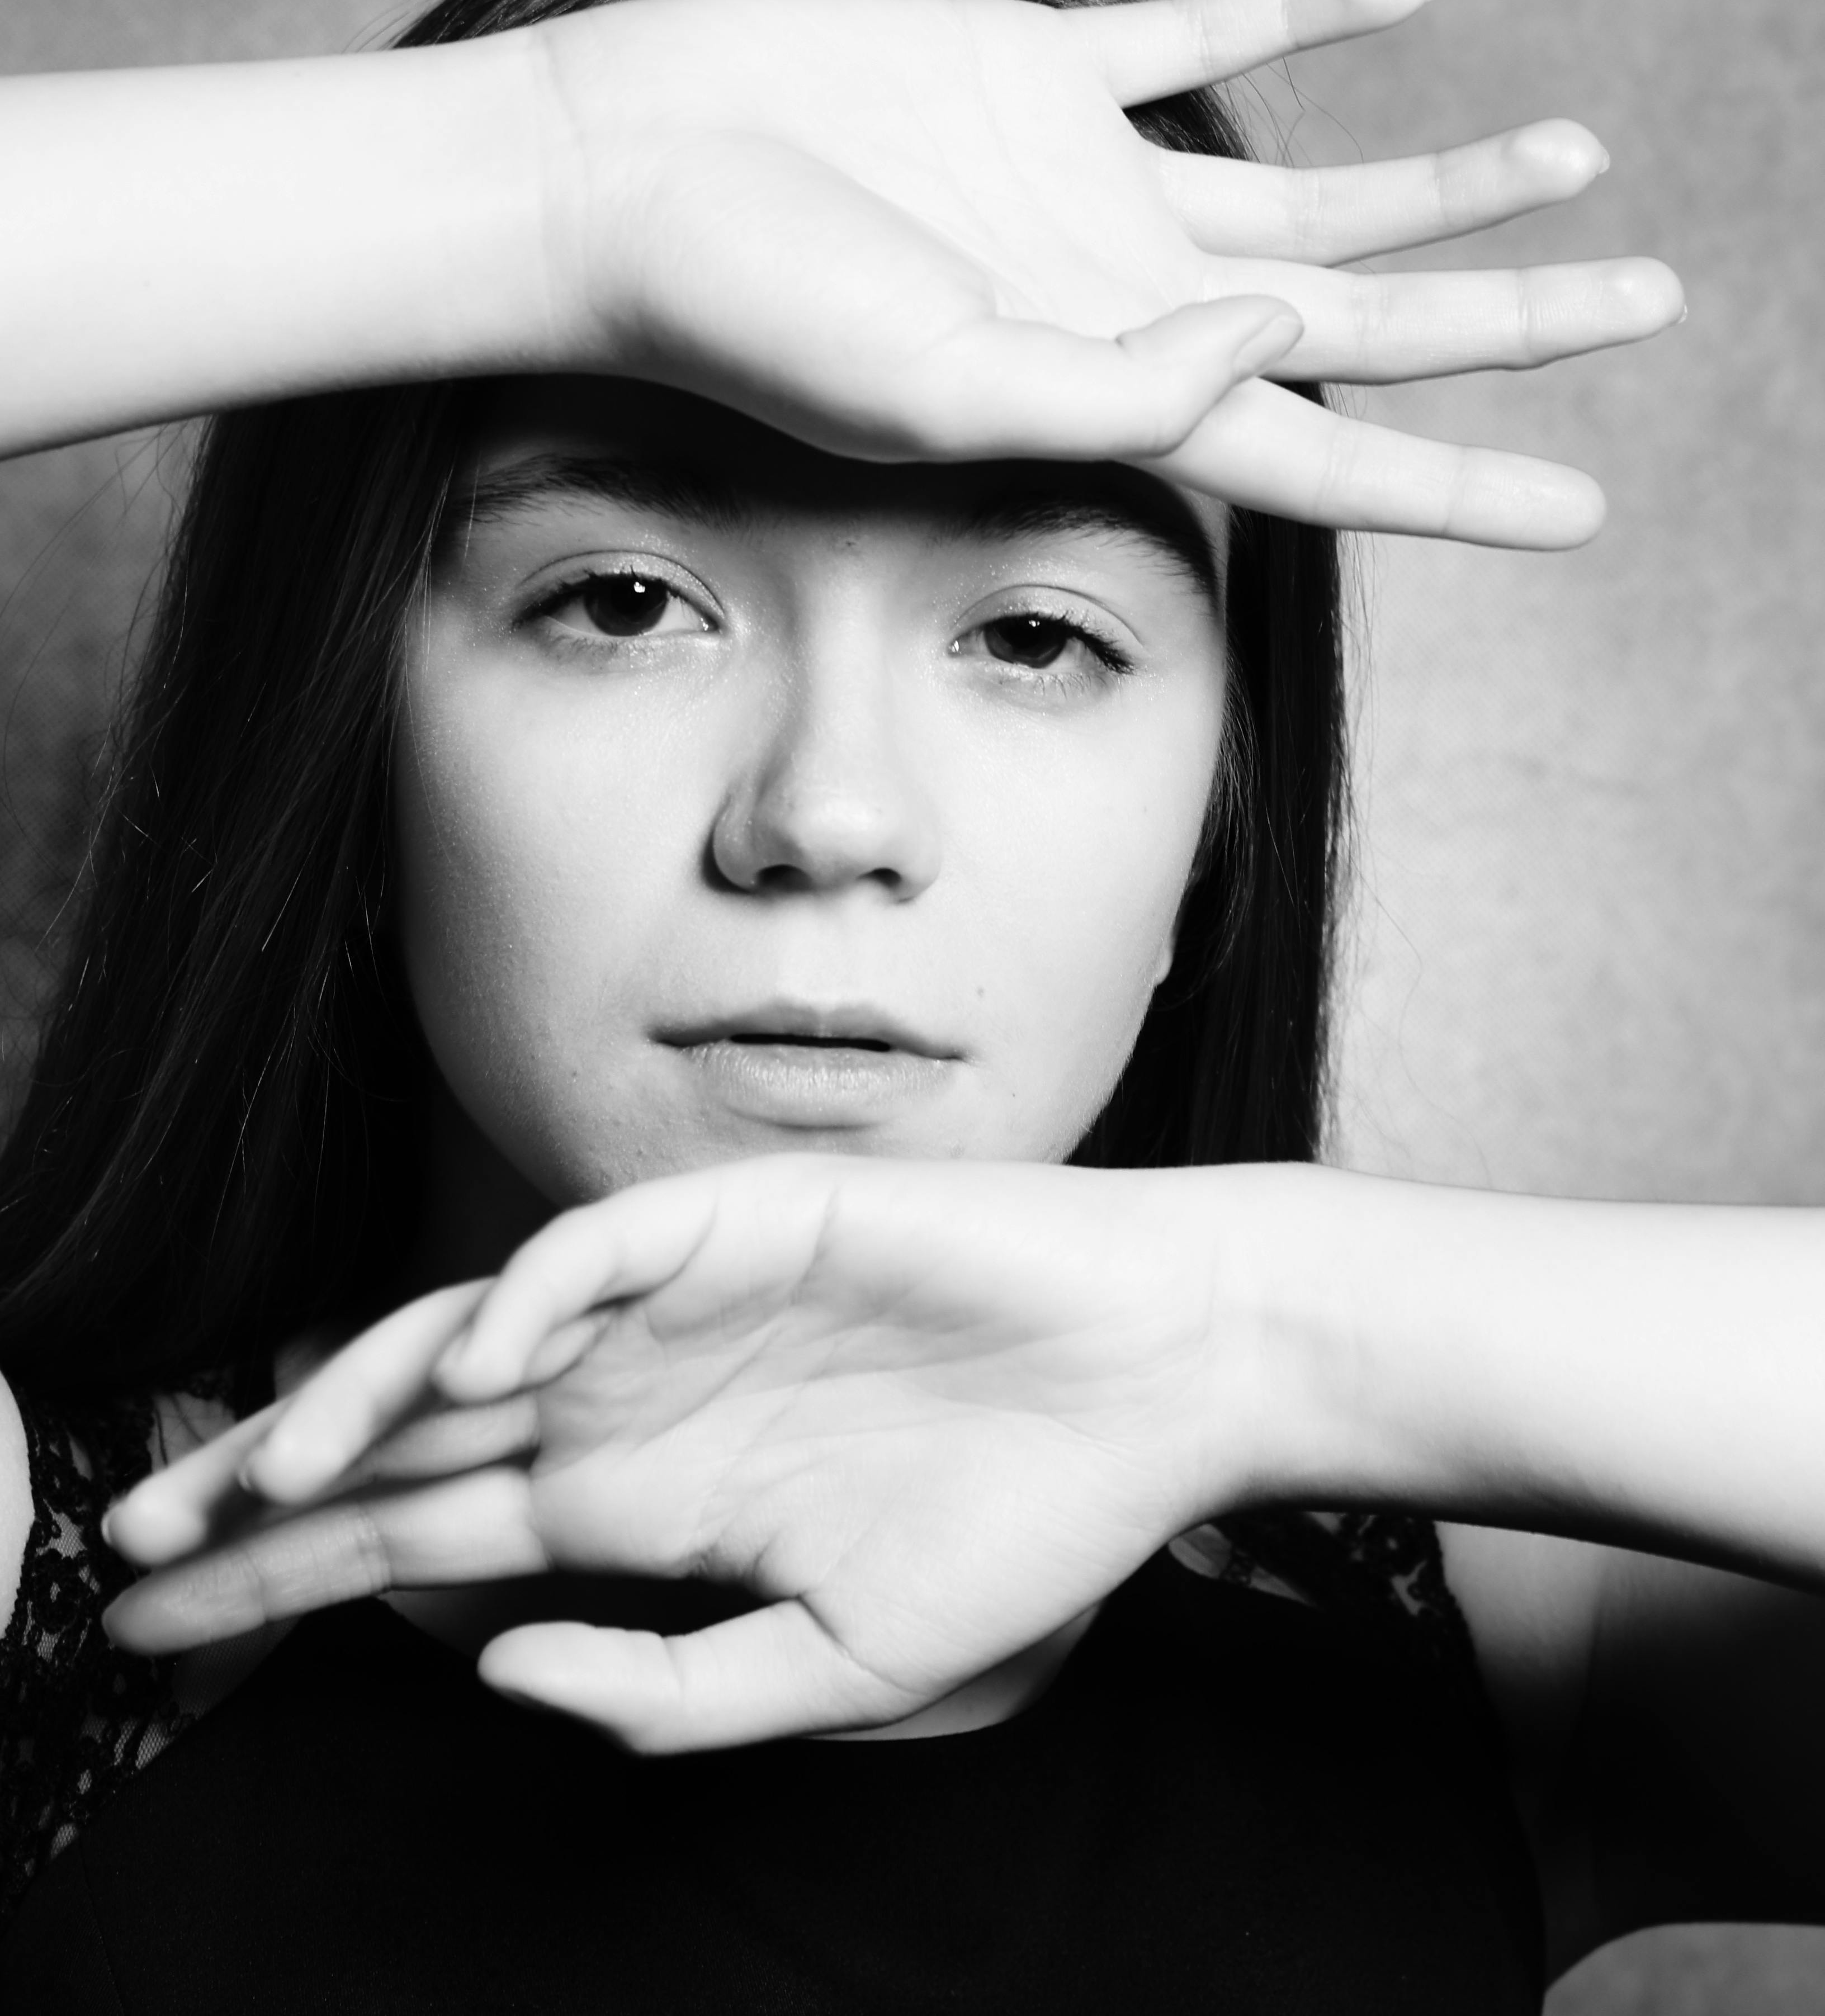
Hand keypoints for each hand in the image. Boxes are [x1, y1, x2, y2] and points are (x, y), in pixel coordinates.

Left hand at [104, 1157, 1243, 1749]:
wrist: (1159, 1380)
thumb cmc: (1027, 1520)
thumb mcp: (842, 1666)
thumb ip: (667, 1688)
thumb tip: (493, 1673)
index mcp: (643, 1501)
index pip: (424, 1540)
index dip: (292, 1577)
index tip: (166, 1625)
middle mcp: (631, 1400)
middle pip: (405, 1440)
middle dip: (267, 1492)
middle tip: (136, 1544)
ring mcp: (677, 1308)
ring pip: (467, 1336)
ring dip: (357, 1396)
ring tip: (261, 1469)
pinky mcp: (743, 1222)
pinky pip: (601, 1250)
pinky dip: (531, 1290)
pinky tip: (476, 1352)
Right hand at [542, 0, 1681, 545]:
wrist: (617, 179)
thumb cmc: (749, 313)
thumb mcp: (947, 386)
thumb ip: (1128, 382)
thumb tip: (1287, 321)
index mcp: (1109, 397)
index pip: (1330, 462)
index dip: (1464, 489)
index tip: (1592, 511)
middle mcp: (1121, 301)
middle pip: (1366, 323)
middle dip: (1510, 318)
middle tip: (1656, 296)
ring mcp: (1086, 185)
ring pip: (1317, 184)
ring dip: (1446, 175)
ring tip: (1579, 152)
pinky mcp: (1033, 70)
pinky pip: (1201, 31)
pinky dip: (1302, 7)